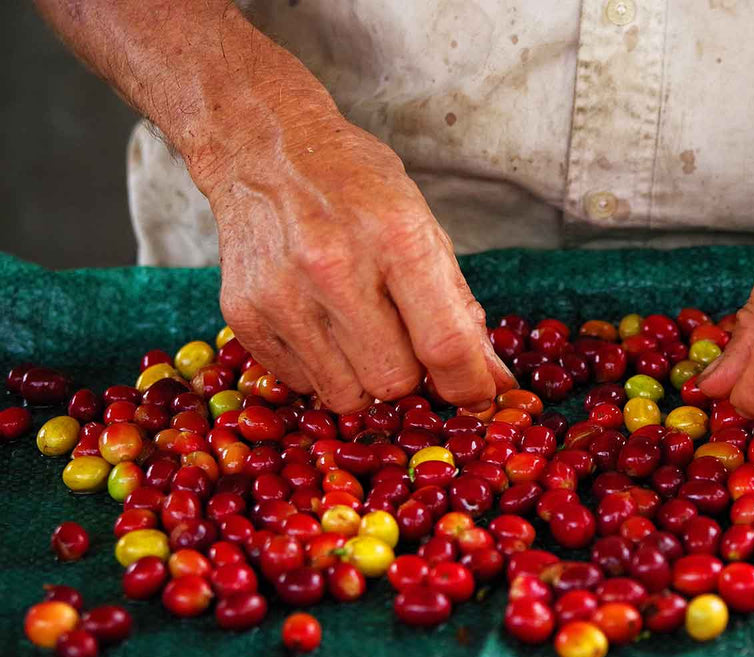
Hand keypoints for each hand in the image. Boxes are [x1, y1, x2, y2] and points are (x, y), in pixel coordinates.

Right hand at [200, 114, 514, 412]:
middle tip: (405, 342)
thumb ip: (460, 309)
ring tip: (360, 332)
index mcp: (395, 237)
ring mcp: (283, 294)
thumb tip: (494, 382)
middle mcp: (334, 267)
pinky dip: (323, 370)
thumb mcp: (422, 227)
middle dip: (411, 375)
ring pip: (347, 395)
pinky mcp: (245, 314)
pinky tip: (321, 325)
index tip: (478, 395)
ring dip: (365, 378)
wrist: (264, 148)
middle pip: (394, 381)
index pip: (444, 344)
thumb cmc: (355, 186)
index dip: (469, 384)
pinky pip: (302, 384)